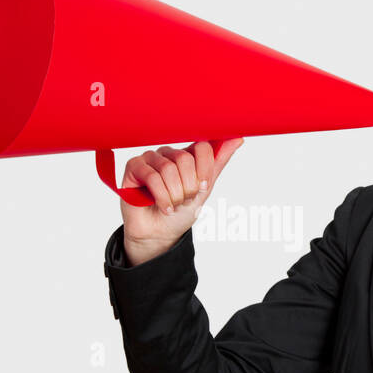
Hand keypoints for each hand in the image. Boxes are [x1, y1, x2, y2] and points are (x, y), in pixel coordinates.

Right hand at [120, 138, 244, 264]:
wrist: (160, 234)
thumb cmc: (180, 212)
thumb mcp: (204, 188)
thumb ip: (217, 163)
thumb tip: (238, 138)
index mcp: (186, 155)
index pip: (202, 147)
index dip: (204, 171)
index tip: (201, 188)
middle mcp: (168, 153)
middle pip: (185, 159)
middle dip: (188, 186)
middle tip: (184, 200)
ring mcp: (150, 159)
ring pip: (168, 169)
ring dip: (174, 194)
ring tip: (172, 205)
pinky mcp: (134, 167)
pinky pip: (151, 176)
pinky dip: (161, 197)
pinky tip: (163, 207)